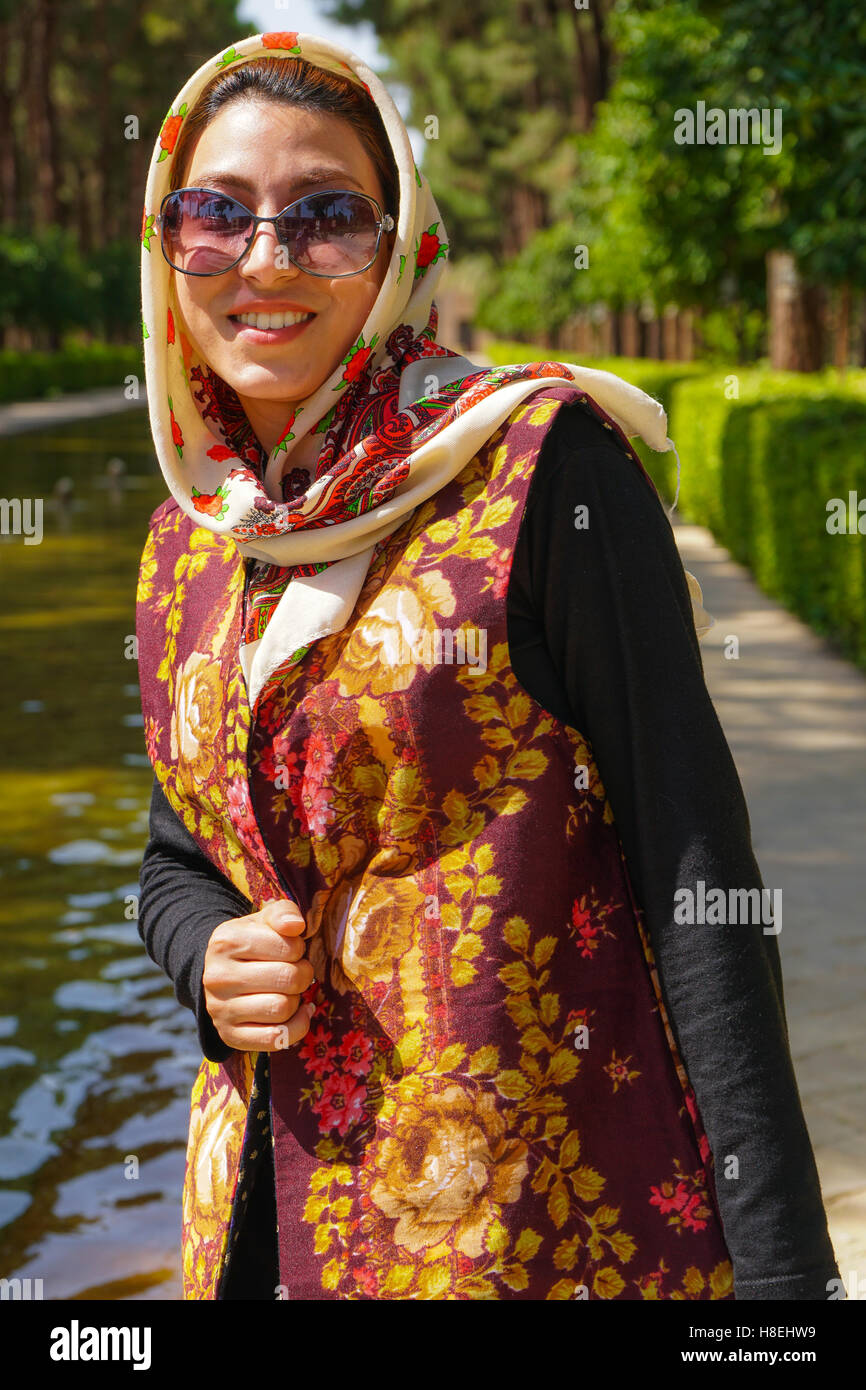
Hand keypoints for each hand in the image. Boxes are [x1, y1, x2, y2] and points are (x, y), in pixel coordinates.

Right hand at [202, 898, 315, 1051]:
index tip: (291, 950)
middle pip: (288, 979)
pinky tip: (298, 1013)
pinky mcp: (229, 1035)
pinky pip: (275, 1039)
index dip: (298, 949)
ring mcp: (220, 1009)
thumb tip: (296, 925)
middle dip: (302, 975)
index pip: (287, 947)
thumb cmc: (251, 944)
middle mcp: (218, 977)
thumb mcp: (263, 921)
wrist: (219, 974)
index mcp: (226, 941)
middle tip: (296, 972)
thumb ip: (283, 913)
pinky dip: (296, 1027)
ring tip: (288, 990)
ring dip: (296, 1000)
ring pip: (282, 1009)